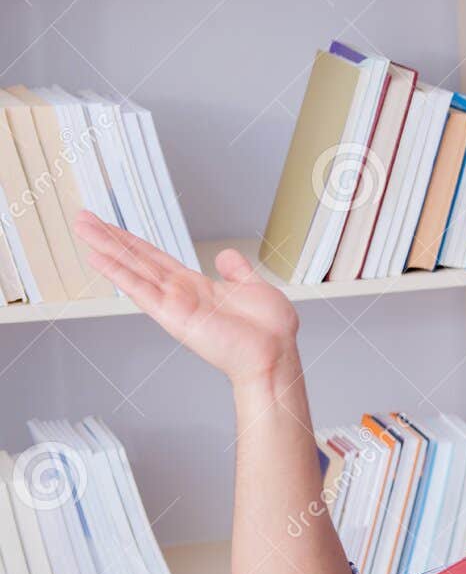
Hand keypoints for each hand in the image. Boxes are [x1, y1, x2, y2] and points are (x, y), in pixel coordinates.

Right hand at [73, 210, 301, 389]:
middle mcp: (180, 294)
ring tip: (83, 229)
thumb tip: (226, 256)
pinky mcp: (173, 314)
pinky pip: (141, 290)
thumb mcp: (254, 288)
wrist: (275, 353)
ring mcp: (173, 304)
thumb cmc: (269, 330)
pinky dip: (119, 273)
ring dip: (106, 248)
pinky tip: (98, 258)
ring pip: (133, 269)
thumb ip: (236, 271)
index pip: (156, 258)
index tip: (112, 227)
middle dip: (110, 239)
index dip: (134, 242)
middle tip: (84, 220)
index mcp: (196, 286)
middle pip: (137, 259)